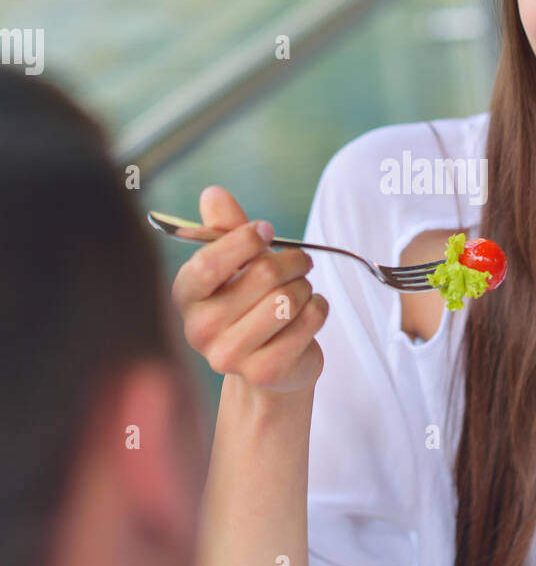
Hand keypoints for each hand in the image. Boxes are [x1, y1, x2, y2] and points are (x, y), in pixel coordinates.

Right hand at [170, 185, 327, 393]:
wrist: (269, 365)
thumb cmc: (250, 304)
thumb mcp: (235, 263)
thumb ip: (226, 228)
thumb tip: (213, 193)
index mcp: (186, 295)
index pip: (209, 262)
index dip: (244, 239)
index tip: (266, 231)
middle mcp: (199, 329)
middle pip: (261, 275)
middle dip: (292, 261)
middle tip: (301, 262)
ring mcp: (229, 356)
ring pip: (288, 299)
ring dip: (306, 286)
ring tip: (302, 290)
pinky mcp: (264, 372)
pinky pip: (308, 321)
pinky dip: (319, 308)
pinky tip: (310, 311)